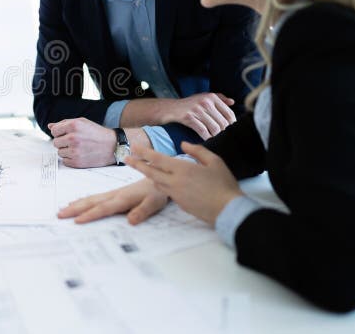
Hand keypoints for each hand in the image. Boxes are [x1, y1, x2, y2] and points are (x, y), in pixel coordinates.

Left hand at [48, 118, 116, 167]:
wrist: (112, 146)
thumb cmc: (97, 133)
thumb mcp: (82, 122)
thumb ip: (64, 123)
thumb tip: (50, 126)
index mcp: (73, 125)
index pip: (54, 131)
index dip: (60, 133)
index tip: (67, 134)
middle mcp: (73, 138)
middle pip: (55, 142)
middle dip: (63, 142)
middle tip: (75, 142)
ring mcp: (75, 151)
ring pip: (59, 152)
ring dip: (66, 151)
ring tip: (79, 148)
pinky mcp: (77, 162)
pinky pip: (65, 161)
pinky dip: (70, 159)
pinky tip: (80, 154)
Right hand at [57, 178, 168, 223]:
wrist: (159, 176)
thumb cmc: (157, 192)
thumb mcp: (154, 203)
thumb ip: (142, 211)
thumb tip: (129, 221)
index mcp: (123, 198)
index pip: (103, 208)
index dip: (90, 215)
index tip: (76, 221)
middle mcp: (114, 195)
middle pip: (91, 202)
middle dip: (75, 209)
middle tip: (60, 214)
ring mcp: (112, 193)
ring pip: (91, 199)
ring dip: (76, 204)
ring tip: (63, 209)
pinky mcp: (113, 194)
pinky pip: (95, 197)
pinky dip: (83, 200)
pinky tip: (77, 203)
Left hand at [126, 141, 242, 225]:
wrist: (228, 210)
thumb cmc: (224, 184)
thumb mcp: (214, 161)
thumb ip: (197, 151)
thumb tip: (183, 145)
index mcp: (182, 169)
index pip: (157, 158)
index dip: (144, 152)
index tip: (134, 146)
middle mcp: (175, 182)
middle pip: (150, 171)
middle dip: (137, 164)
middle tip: (126, 158)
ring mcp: (176, 194)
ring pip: (156, 182)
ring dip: (149, 174)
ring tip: (142, 167)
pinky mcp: (179, 204)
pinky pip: (166, 191)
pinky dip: (161, 184)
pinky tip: (162, 181)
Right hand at [160, 93, 235, 138]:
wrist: (172, 108)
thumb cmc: (191, 103)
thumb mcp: (205, 96)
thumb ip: (220, 98)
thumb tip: (232, 102)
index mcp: (212, 97)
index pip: (229, 113)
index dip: (232, 123)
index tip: (230, 127)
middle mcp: (205, 102)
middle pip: (223, 122)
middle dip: (223, 130)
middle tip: (221, 133)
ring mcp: (197, 110)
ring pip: (214, 128)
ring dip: (215, 135)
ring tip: (214, 136)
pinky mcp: (190, 118)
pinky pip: (203, 132)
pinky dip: (207, 137)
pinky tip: (207, 137)